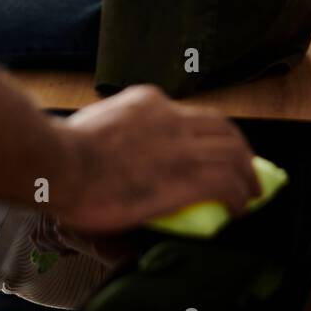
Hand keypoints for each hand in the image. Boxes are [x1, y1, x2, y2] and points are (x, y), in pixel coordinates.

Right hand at [54, 85, 261, 232]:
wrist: (59, 162)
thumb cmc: (62, 151)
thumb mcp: (96, 126)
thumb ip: (117, 133)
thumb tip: (118, 158)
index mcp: (146, 102)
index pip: (189, 114)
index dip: (207, 134)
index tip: (210, 150)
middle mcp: (169, 115)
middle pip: (222, 127)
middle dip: (239, 147)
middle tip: (245, 168)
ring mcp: (180, 144)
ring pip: (233, 151)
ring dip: (247, 173)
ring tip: (252, 191)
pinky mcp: (185, 175)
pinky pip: (227, 182)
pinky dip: (239, 195)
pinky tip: (239, 208)